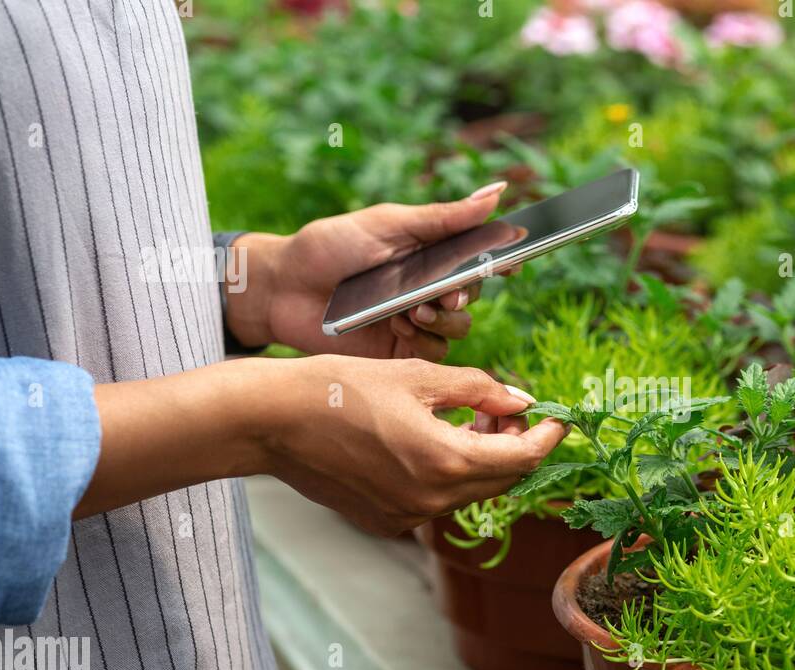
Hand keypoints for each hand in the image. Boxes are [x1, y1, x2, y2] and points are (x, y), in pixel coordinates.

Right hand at [79, 355, 566, 533]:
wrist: (271, 422)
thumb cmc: (339, 387)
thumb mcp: (419, 376)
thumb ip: (479, 390)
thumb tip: (522, 401)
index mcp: (445, 462)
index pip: (523, 459)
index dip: (547, 437)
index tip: (557, 418)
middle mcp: (431, 500)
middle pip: (501, 481)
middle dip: (516, 447)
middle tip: (511, 412)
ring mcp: (407, 516)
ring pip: (470, 491)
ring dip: (483, 459)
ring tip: (474, 420)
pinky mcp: (386, 520)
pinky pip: (437, 499)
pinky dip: (450, 473)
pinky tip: (436, 439)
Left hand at [225, 182, 512, 360]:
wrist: (283, 288)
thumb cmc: (330, 246)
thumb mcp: (389, 224)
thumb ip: (444, 217)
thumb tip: (497, 191)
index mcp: (431, 252)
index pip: (480, 257)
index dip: (502, 260)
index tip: (512, 261)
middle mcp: (428, 287)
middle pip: (474, 295)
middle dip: (464, 295)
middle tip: (445, 294)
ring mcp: (416, 320)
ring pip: (460, 327)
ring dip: (442, 320)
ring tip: (413, 312)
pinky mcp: (399, 349)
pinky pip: (434, 353)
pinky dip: (424, 341)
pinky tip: (399, 326)